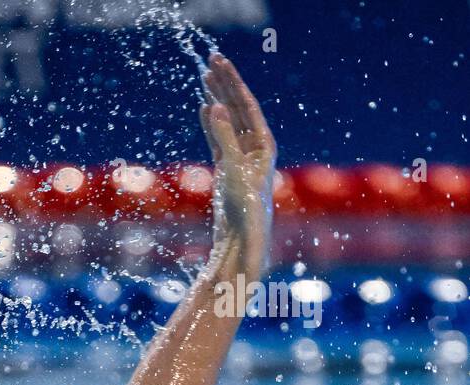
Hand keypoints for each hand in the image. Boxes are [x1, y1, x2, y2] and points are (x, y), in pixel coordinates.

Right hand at [200, 54, 275, 262]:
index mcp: (264, 144)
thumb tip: (215, 105)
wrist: (241, 239)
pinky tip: (205, 108)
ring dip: (219, 99)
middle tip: (213, 60)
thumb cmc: (244, 207)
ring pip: (229, 121)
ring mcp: (241, 157)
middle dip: (226, 85)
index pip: (247, 105)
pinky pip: (220, 138)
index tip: (219, 63)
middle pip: (240, 108)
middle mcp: (256, 148)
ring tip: (207, 77)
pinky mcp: (228, 169)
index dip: (233, 83)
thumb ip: (224, 135)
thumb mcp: (234, 169)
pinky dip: (212, 123)